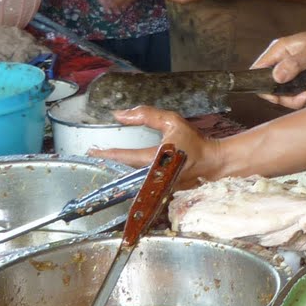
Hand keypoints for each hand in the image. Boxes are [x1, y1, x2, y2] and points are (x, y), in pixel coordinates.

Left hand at [92, 107, 218, 186]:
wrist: (213, 162)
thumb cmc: (194, 142)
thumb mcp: (172, 122)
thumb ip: (146, 116)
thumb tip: (120, 114)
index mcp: (154, 159)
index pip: (125, 157)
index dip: (107, 153)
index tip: (92, 151)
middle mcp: (154, 176)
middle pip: (124, 171)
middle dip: (110, 163)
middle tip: (96, 155)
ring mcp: (157, 186)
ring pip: (132, 179)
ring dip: (119, 170)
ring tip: (107, 160)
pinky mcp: (162, 190)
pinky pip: (142, 182)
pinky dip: (132, 175)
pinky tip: (125, 168)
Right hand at [252, 24, 305, 107]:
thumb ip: (293, 63)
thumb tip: (275, 77)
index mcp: (278, 52)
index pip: (258, 72)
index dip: (263, 87)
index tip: (278, 97)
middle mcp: (283, 65)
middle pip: (275, 91)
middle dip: (292, 98)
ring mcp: (294, 76)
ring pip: (291, 97)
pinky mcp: (305, 83)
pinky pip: (305, 97)